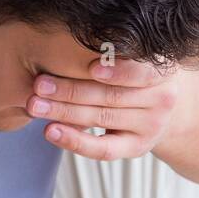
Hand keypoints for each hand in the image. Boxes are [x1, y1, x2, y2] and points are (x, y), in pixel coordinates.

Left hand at [27, 57, 178, 160]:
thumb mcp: (137, 59)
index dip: (117, 71)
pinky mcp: (137, 148)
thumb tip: (72, 48)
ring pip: (102, 118)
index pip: (141, 73)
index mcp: (162, 72)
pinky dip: (76, 141)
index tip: (91, 67)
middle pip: (112, 97)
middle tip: (39, 84)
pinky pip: (104, 149)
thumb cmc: (138, 75)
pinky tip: (51, 132)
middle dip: (71, 90)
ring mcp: (151, 127)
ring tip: (35, 105)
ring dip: (64, 111)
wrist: (162, 108)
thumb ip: (115, 55)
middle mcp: (162, 100)